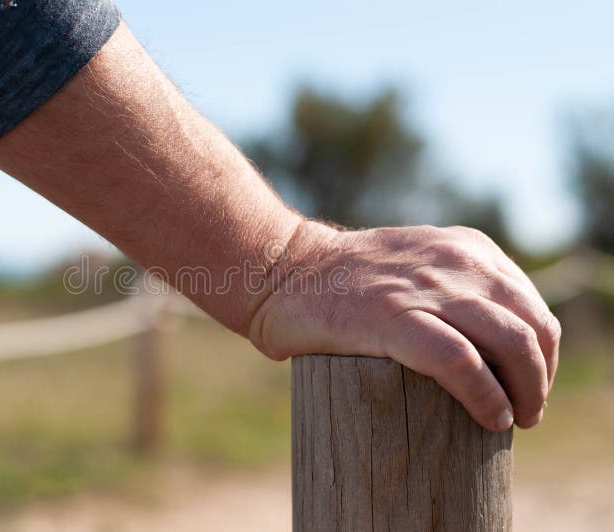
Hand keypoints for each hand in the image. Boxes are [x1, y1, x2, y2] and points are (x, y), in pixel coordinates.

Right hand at [248, 221, 560, 431]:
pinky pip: (462, 362)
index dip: (540, 354)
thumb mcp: (413, 262)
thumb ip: (451, 283)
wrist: (282, 270)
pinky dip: (486, 396)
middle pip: (531, 325)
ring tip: (513, 420)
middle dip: (539, 377)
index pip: (528, 304)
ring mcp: (423, 288)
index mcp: (463, 249)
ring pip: (511, 342)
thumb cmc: (342, 280)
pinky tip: (490, 418)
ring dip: (526, 391)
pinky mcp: (391, 317)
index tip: (525, 385)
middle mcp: (453, 262)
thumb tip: (485, 344)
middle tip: (526, 411)